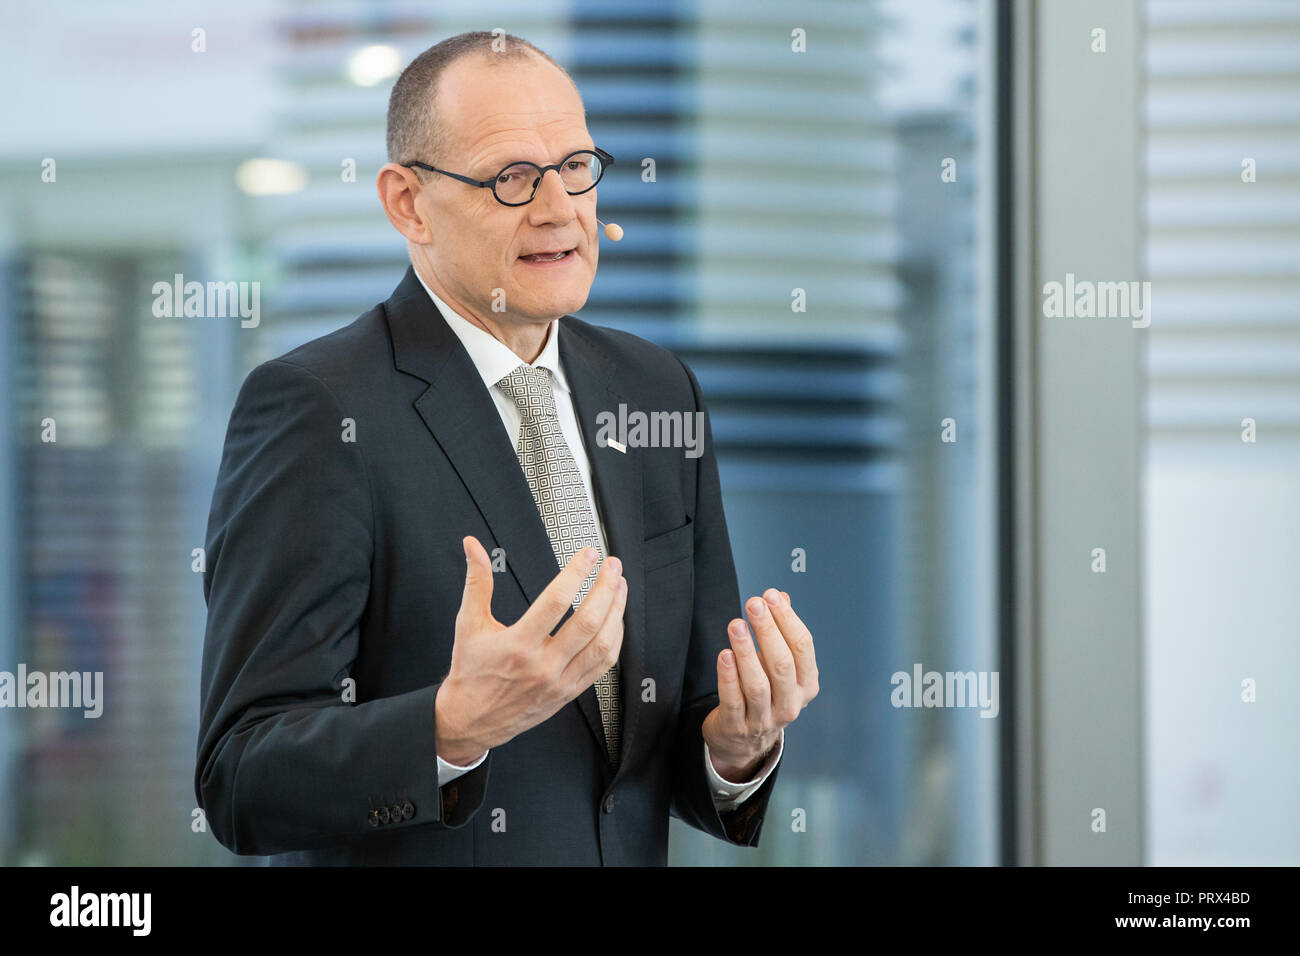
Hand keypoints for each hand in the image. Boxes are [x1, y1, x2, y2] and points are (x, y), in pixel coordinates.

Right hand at [434, 535, 627, 763]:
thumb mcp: (468, 624)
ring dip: (616, 611)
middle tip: (612, 566)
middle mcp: (542, 665)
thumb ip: (476, 581)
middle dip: (606, 588)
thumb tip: (473, 546)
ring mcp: (559, 681)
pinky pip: (602, 665)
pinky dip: (614, 640)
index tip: (587, 555)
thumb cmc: (471, 672)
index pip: (555, 602)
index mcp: (517, 645)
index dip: (576, 574)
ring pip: (601, 644)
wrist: (471, 720)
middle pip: (587, 622)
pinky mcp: (569, 692)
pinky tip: (615, 620)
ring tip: (620, 587)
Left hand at [701, 589, 817, 781]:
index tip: (771, 596)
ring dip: (747, 651)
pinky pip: (733, 700)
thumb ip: (780, 631)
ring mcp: (764, 719)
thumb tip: (780, 596)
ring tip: (736, 625)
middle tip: (754, 604)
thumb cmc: (763, 694)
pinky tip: (724, 654)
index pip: (802, 648)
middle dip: (768, 630)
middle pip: (782, 664)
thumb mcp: (776, 665)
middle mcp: (789, 704)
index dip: (787, 619)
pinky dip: (729, 676)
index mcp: (805, 685)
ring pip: (758, 684)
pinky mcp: (737, 726)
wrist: (743, 742)